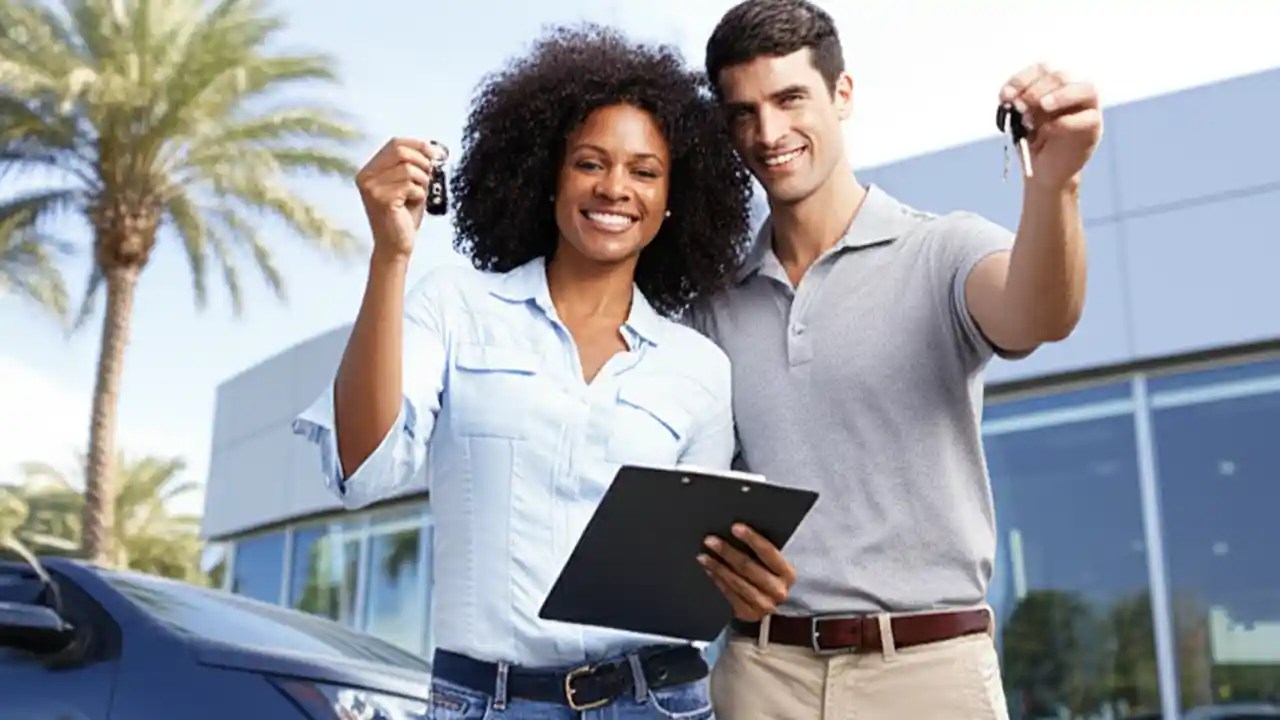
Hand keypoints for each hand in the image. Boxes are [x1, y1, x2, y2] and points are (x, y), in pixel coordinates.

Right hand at [355, 137, 446, 257]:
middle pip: (401, 152)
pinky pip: (410, 186)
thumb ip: (413, 166)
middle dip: (422, 162)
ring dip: (422, 181)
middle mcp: (365, 177)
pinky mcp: (382, 199)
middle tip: (429, 176)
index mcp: (369, 170)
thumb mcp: (407, 185)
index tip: (436, 152)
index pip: (394, 143)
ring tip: (419, 194)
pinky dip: (419, 194)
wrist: (395, 245)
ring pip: (408, 169)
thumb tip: (433, 149)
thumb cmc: (403, 216)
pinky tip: (413, 204)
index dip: (418, 144)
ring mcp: (371, 188)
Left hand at [698, 524, 795, 621]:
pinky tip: (709, 570)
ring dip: (718, 567)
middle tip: (710, 541)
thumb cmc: (767, 574)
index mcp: (787, 573)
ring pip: (737, 582)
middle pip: (749, 568)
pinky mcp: (749, 614)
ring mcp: (764, 605)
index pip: (768, 552)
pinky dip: (718, 581)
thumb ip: (761, 551)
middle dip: (727, 552)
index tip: (734, 527)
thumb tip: (735, 529)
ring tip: (703, 556)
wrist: (769, 603)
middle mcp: (778, 591)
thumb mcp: (772, 564)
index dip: (751, 539)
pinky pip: (730, 594)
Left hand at [999, 63, 1102, 190]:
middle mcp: (1072, 89)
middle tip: (1020, 107)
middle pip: (1061, 76)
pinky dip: (1065, 122)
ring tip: (1041, 108)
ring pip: (1086, 88)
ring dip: (1059, 97)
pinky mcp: (1093, 126)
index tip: (1006, 96)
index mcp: (1052, 84)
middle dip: (1036, 91)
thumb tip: (1010, 96)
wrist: (1043, 169)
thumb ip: (1017, 104)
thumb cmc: (1033, 139)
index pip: (1041, 69)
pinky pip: (1087, 118)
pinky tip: (1048, 130)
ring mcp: (1087, 107)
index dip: (1022, 79)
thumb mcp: (1020, 118)